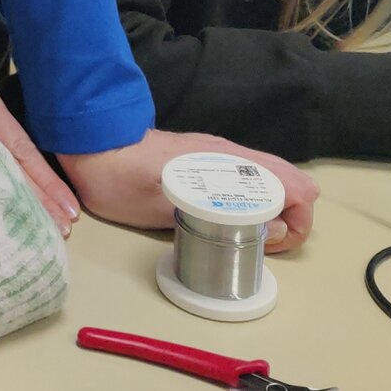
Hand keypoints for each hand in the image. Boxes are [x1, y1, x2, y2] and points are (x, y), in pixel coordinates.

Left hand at [56, 130, 318, 252]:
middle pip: (293, 180)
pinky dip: (252, 200)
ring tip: (244, 234)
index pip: (298, 186)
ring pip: (271, 179)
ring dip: (272, 209)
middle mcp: (232, 154)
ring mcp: (220, 153)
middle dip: (290, 216)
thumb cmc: (123, 181)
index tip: (272, 243)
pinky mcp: (206, 158)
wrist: (91, 147)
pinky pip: (247, 179)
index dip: (299, 220)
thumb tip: (269, 228)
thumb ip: (220, 217)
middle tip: (261, 241)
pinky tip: (225, 218)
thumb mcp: (169, 208)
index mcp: (229, 163)